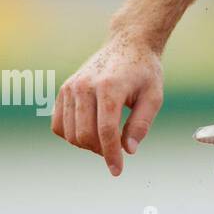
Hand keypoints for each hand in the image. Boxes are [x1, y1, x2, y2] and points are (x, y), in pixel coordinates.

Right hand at [51, 33, 163, 175]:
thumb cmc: (145, 71)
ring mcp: (71, 87)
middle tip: (118, 150)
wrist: (129, 43)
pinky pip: (59, 124)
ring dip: (87, 145)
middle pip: (86, 135)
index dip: (111, 154)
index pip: (106, 130)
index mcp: (110, 87)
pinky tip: (91, 132)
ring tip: (107, 140)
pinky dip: (72, 135)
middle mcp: (85, 86)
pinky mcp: (64, 90)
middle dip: (101, 150)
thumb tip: (128, 150)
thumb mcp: (154, 96)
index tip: (117, 170)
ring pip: (70, 133)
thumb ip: (141, 124)